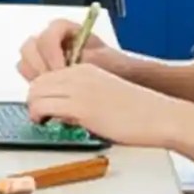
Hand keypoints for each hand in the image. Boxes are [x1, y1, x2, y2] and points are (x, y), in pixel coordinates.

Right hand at [17, 17, 123, 81]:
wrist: (115, 76)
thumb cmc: (110, 64)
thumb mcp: (104, 58)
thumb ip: (85, 58)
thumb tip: (70, 65)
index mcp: (64, 28)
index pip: (47, 36)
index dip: (52, 54)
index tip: (63, 71)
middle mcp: (49, 37)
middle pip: (30, 47)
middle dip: (42, 68)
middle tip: (56, 85)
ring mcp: (41, 53)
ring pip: (25, 60)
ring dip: (36, 77)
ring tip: (54, 91)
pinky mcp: (38, 69)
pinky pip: (26, 73)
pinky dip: (35, 83)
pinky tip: (50, 94)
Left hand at [27, 64, 180, 147]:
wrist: (159, 116)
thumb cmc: (139, 112)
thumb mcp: (103, 94)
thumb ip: (81, 97)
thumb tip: (62, 112)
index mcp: (85, 69)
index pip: (47, 75)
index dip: (41, 92)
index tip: (45, 107)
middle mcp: (79, 75)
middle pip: (37, 81)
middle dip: (34, 100)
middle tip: (40, 116)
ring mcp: (79, 89)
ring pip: (35, 92)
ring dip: (34, 108)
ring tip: (43, 121)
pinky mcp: (81, 106)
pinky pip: (44, 106)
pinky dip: (39, 116)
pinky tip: (47, 123)